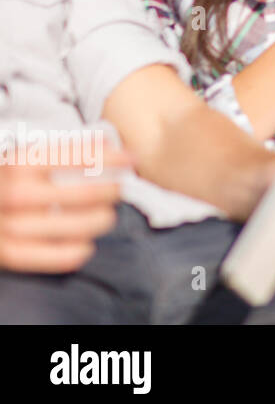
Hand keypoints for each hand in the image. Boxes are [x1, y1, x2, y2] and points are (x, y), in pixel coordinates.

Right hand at [0, 149, 129, 272]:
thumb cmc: (8, 181)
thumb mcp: (27, 158)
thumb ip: (65, 152)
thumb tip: (111, 146)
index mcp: (21, 163)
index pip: (81, 157)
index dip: (114, 158)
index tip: (132, 159)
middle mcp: (16, 193)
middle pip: (87, 194)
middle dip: (113, 191)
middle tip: (119, 189)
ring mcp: (11, 225)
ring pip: (78, 226)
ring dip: (101, 220)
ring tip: (106, 215)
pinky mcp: (9, 253)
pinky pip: (58, 256)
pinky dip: (79, 251)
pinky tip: (86, 243)